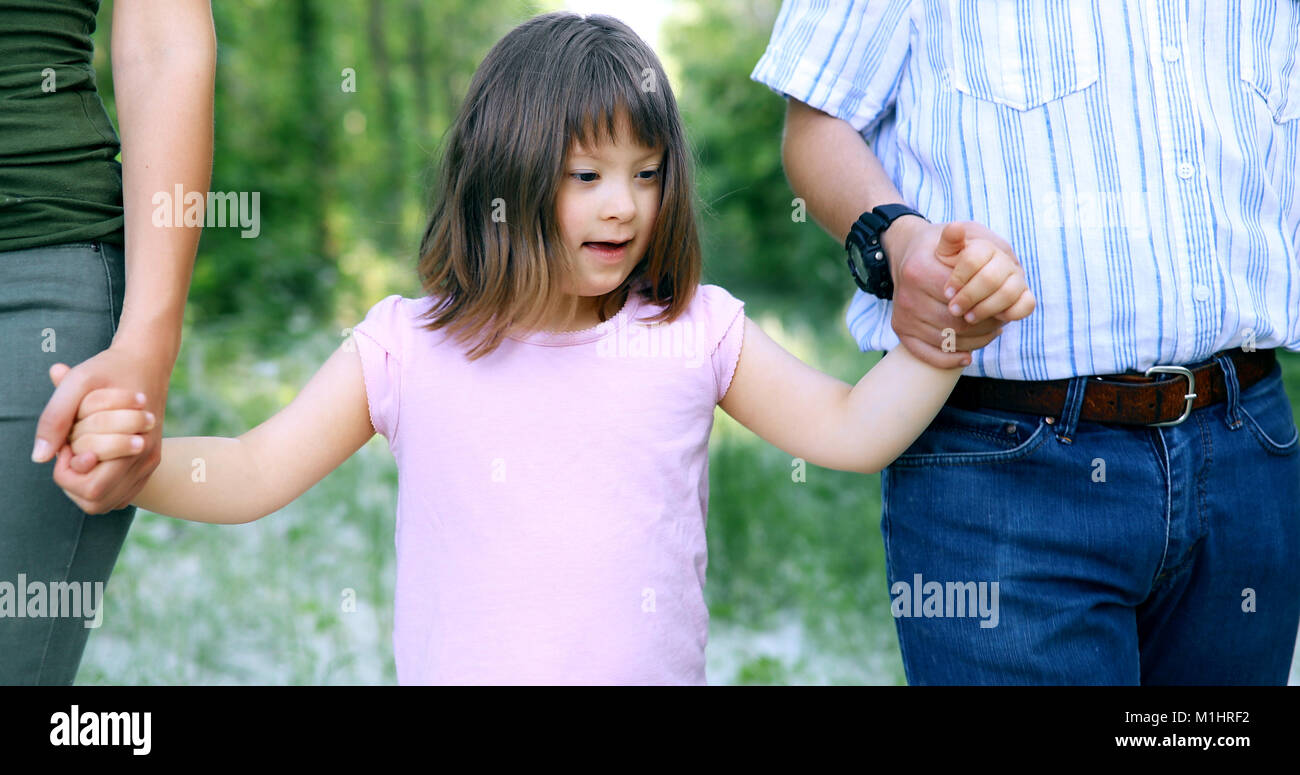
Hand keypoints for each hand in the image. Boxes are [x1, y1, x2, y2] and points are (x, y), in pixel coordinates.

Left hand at [32, 345, 169, 513]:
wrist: (146, 362)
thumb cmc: (109, 370)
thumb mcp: (77, 383)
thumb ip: (55, 419)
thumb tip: (40, 458)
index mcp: (135, 445)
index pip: (90, 489)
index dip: (67, 471)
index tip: (66, 444)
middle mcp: (146, 460)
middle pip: (97, 502)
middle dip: (73, 480)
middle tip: (72, 451)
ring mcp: (149, 464)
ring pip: (108, 503)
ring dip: (85, 484)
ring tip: (82, 455)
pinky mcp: (149, 465)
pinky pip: (120, 495)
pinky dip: (101, 485)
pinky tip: (94, 461)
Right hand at [883, 217, 1014, 367]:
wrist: (906, 253)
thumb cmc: (936, 247)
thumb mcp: (950, 236)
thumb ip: (958, 238)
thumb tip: (957, 230)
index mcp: (919, 272)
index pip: (962, 300)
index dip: (987, 307)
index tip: (1001, 306)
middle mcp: (907, 296)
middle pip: (956, 324)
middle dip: (984, 327)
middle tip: (1000, 324)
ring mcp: (902, 315)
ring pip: (946, 341)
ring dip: (973, 342)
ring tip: (989, 333)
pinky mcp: (900, 329)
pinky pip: (926, 353)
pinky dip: (949, 359)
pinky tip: (966, 355)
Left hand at [936, 222, 1035, 325]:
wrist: (957, 272)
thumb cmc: (950, 261)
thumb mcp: (943, 250)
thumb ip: (949, 240)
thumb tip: (956, 227)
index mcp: (985, 246)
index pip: (975, 258)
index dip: (959, 277)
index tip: (947, 292)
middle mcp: (1004, 260)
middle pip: (991, 278)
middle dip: (970, 296)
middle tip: (954, 309)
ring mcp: (1016, 277)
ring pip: (1009, 292)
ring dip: (986, 308)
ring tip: (967, 317)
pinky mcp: (1022, 295)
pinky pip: (1027, 305)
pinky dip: (1011, 314)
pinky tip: (992, 318)